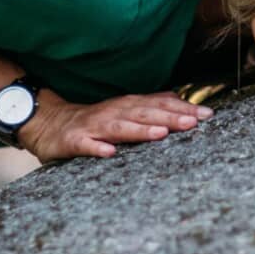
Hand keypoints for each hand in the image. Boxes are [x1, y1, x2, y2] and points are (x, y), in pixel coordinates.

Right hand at [17, 90, 212, 159]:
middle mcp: (114, 112)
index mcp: (128, 105)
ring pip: (119, 127)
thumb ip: (149, 106)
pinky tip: (110, 153)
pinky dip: (97, 148)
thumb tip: (180, 100)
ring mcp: (94, 126)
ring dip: (140, 130)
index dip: (182, 108)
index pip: (159, 104)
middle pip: (144, 113)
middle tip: (193, 122)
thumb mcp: (124, 110)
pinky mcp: (74, 141)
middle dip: (169, 117)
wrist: (48, 122)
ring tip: (160, 134)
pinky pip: (86, 145)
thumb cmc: (94, 120)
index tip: (207, 115)